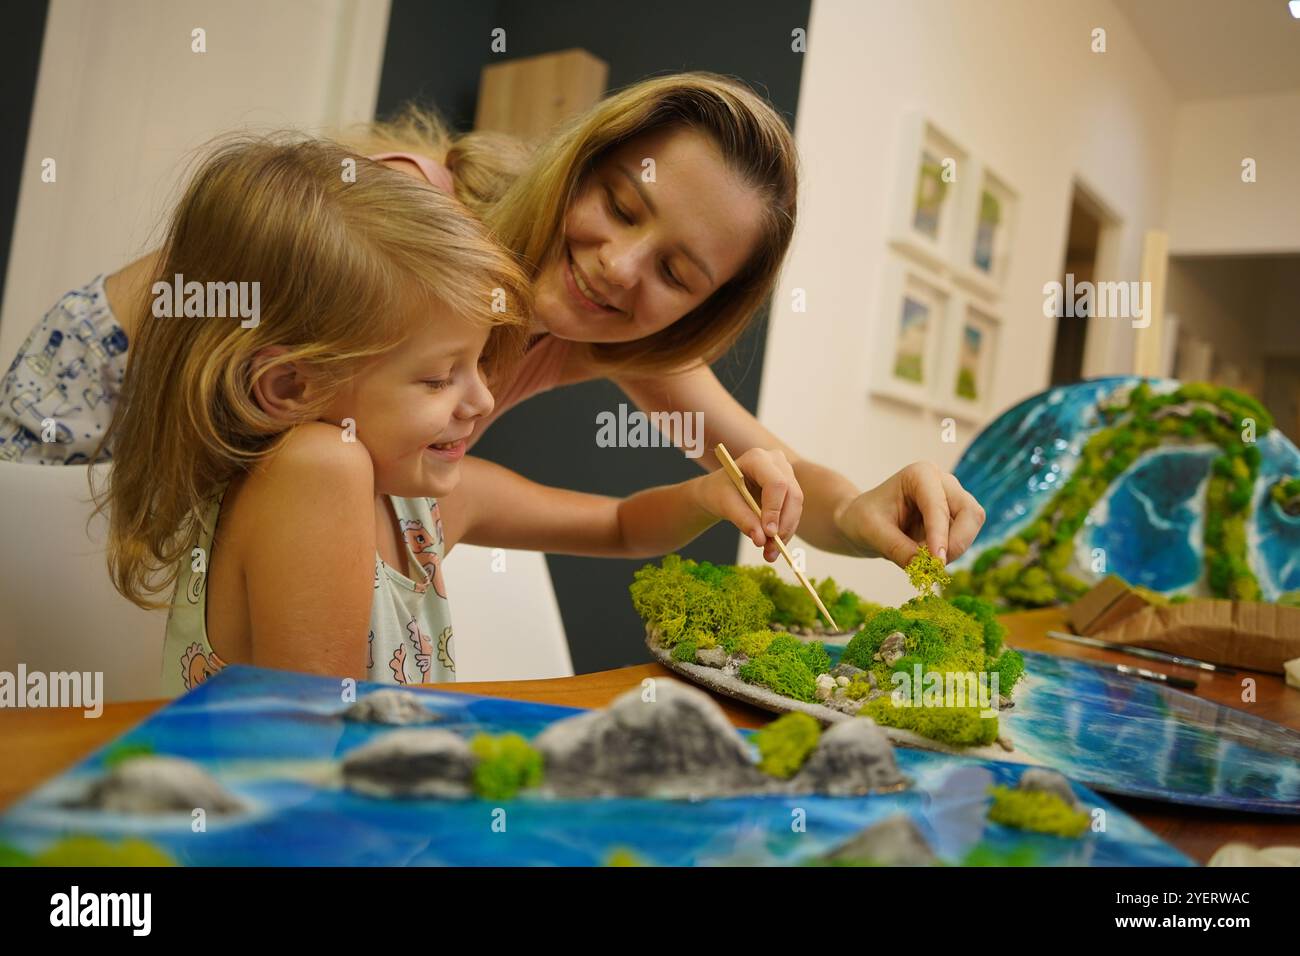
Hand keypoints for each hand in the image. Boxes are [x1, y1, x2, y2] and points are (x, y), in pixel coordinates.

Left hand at [694, 448, 803, 561]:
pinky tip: (773, 548)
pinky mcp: (790, 490)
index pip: (776, 483)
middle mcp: (777, 462)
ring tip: (770, 554)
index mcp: (758, 458)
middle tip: (771, 550)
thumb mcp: (725, 504)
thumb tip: (761, 540)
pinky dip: (784, 532)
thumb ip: (743, 519)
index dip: (775, 509)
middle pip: (792, 495)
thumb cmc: (719, 491)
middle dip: (783, 525)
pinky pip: (793, 513)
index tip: (769, 534)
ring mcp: (787, 475)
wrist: (720, 490)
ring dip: (785, 533)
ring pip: (796, 507)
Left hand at [834, 461, 984, 567]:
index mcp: (920, 475)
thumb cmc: (863, 519)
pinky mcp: (955, 518)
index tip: (936, 561)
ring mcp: (952, 500)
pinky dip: (950, 553)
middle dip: (958, 542)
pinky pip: (964, 538)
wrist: (861, 522)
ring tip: (924, 561)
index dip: (940, 535)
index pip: (938, 506)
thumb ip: (898, 548)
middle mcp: (942, 482)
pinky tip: (927, 558)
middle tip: (936, 565)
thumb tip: (924, 567)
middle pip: (970, 512)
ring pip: (972, 526)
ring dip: (954, 549)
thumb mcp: (872, 533)